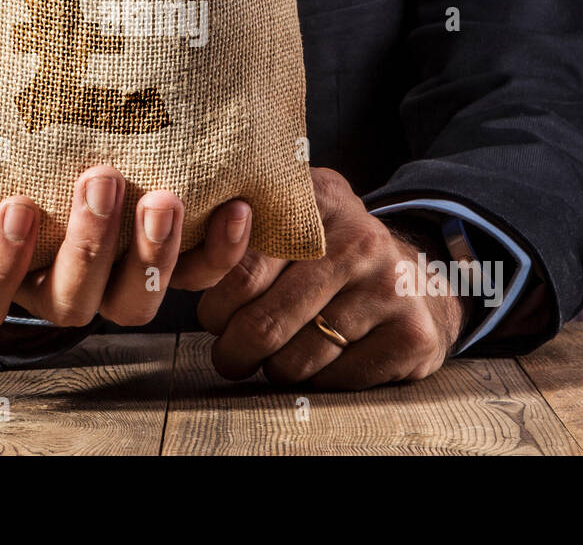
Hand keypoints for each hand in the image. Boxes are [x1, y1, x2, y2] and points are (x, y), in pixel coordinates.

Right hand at [0, 38, 252, 332]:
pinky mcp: (170, 268)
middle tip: (100, 179)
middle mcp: (56, 288)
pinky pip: (201, 279)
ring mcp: (115, 284)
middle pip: (70, 304)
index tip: (13, 208)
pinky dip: (221, 253)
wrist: (67, 156)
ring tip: (167, 198)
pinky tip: (239, 207)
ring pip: (132, 305)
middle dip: (87, 246)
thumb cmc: (2, 151)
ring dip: (151, 257)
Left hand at [197, 167, 471, 389]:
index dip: (214, 304)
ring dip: (272, 370)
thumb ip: (234, 229)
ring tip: (272, 357)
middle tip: (230, 354)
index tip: (213, 314)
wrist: (417, 281)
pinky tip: (320, 361)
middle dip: (233, 350)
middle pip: (262, 322)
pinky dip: (316, 383)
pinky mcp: (410, 334)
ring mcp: (390, 286)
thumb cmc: (325, 254)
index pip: (238, 267)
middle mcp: (357, 237)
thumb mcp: (291, 218)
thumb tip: (165, 259)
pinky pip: (334, 381)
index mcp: (315, 199)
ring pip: (294, 360)